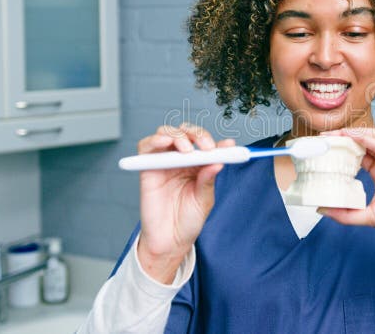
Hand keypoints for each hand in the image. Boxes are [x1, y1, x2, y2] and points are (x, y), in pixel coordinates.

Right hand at [135, 124, 233, 283]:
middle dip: (197, 134)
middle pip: (186, 133)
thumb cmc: (188, 221)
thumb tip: (218, 162)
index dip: (216, 141)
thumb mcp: (204, 201)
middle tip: (206, 146)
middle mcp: (181, 160)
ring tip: (186, 148)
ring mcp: (163, 162)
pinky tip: (165, 143)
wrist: (169, 241)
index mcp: (198, 165)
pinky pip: (147, 146)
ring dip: (178, 135)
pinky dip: (155, 139)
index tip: (228, 145)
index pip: (205, 144)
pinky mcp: (147, 168)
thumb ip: (208, 180)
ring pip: (167, 133)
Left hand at [319, 128, 374, 248]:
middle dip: (344, 136)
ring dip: (354, 133)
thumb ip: (346, 213)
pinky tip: (353, 137)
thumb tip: (322, 208)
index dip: (342, 148)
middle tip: (325, 136)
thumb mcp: (367, 216)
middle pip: (364, 141)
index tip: (323, 147)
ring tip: (336, 133)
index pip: (359, 153)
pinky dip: (368, 139)